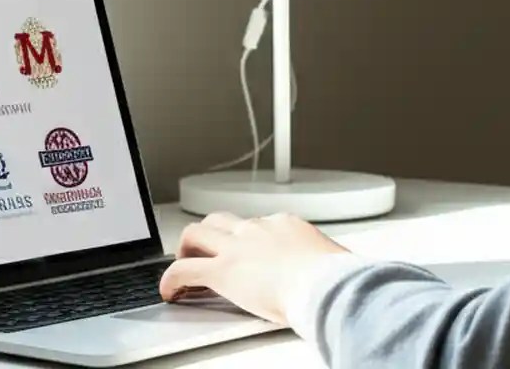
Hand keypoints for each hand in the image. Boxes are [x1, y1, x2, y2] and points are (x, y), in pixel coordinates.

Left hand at [159, 212, 350, 324]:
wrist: (325, 284)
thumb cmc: (336, 278)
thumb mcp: (335, 262)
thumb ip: (327, 262)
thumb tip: (339, 270)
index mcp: (286, 225)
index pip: (258, 225)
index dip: (247, 240)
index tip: (248, 254)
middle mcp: (258, 229)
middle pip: (222, 219)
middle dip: (210, 233)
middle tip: (205, 250)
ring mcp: (237, 247)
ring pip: (196, 232)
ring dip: (186, 246)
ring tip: (183, 263)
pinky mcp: (221, 271)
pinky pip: (183, 269)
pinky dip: (171, 279)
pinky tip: (169, 291)